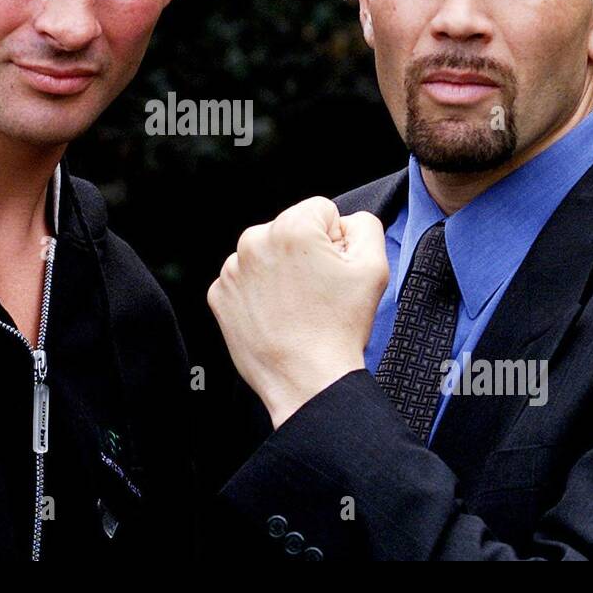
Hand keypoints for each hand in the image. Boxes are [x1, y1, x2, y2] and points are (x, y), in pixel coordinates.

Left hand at [207, 196, 388, 427]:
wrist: (307, 381)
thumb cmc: (340, 327)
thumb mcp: (374, 267)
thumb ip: (365, 225)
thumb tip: (345, 222)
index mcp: (291, 227)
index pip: (322, 211)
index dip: (336, 240)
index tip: (334, 271)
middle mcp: (254, 241)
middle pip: (290, 231)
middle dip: (306, 254)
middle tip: (318, 293)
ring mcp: (232, 270)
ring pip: (267, 255)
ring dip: (281, 272)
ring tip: (297, 307)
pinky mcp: (219, 295)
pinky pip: (246, 280)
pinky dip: (260, 294)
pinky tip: (276, 316)